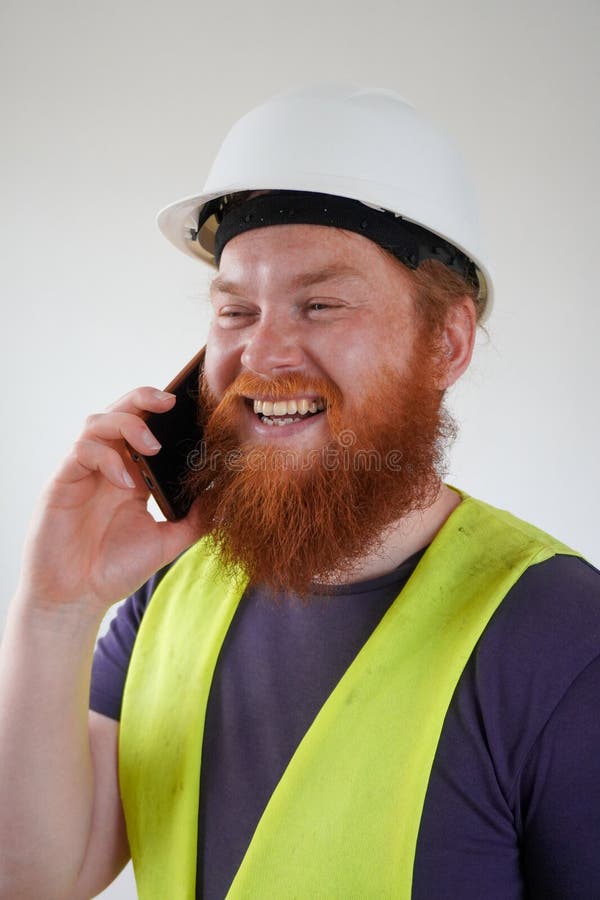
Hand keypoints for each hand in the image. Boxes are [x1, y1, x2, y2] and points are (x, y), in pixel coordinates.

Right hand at [17, 387, 204, 616]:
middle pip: (120, 412)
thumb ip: (195, 519)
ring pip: (98, 422)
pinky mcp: (63, 481)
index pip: (146, 428)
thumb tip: (224, 496)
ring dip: (128, 424)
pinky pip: (83, 451)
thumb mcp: (166, 542)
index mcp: (133, 474)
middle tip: (170, 401)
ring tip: (151, 446)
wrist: (77, 599)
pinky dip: (107, 457)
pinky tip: (125, 480)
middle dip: (143, 399)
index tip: (190, 405)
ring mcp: (84, 471)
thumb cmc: (114, 569)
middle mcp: (108, 466)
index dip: (163, 411)